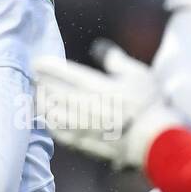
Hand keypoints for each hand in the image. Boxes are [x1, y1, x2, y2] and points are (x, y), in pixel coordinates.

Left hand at [32, 40, 180, 169]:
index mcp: (97, 87)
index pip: (64, 73)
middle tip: (34, 78)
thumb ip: (115, 60)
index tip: (37, 63)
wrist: (156, 141)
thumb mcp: (138, 74)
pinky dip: (50, 124)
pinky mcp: (85, 143)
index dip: (47, 67)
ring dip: (41, 103)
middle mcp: (86, 106)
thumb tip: (98, 47)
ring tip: (37, 97)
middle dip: (40, 84)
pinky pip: (59, 133)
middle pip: (53, 93)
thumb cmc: (150, 105)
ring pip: (52, 113)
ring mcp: (83, 127)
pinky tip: (47, 119)